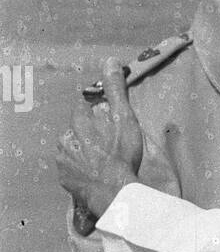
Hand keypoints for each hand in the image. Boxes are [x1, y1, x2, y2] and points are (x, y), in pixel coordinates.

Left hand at [56, 58, 142, 227]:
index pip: (83, 109)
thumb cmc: (120, 154)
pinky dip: (80, 169)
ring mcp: (63, 159)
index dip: (96, 114)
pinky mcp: (64, 178)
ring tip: (103, 162)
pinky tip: (95, 174)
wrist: (113, 191)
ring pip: (72, 149)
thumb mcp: (123, 116)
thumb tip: (110, 61)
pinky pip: (71, 169)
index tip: (107, 124)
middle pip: (76, 130)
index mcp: (79, 121)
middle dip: (89, 134)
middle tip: (108, 145)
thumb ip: (115, 89)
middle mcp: (66, 137)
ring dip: (84, 152)